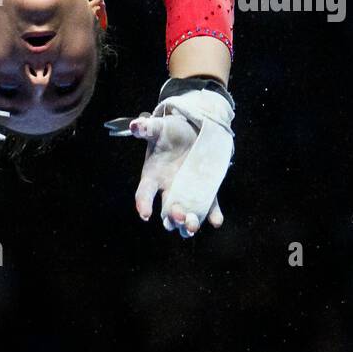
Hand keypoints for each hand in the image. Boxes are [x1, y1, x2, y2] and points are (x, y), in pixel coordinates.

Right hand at [130, 112, 224, 237]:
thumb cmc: (170, 131)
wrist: (192, 130)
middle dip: (172, 218)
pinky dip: (213, 215)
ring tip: (192, 226)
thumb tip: (136, 125)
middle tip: (179, 216)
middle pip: (167, 210)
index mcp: (154, 176)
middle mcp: (169, 189)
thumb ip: (148, 128)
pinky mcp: (206, 192)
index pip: (145, 193)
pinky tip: (216, 220)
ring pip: (186, 215)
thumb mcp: (159, 128)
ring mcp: (187, 193)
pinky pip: (209, 207)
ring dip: (188, 224)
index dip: (143, 204)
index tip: (145, 214)